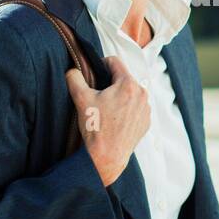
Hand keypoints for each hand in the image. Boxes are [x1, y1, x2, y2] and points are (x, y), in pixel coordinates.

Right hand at [64, 56, 149, 186]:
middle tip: (98, 96)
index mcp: (128, 84)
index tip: (95, 73)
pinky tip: (115, 120)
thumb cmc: (96, 128)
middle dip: (110, 83)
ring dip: (119, 96)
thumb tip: (72, 70)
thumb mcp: (81, 99)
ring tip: (106, 110)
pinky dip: (126, 109)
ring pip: (130, 93)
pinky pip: (136, 108)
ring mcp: (146, 109)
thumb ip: (74, 78)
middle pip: (123, 78)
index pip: (114, 62)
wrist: (107, 157)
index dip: (101, 64)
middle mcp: (142, 94)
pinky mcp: (146, 121)